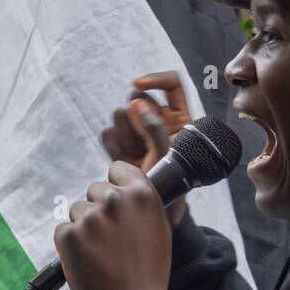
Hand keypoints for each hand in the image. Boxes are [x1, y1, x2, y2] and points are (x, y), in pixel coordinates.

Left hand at [54, 160, 172, 289]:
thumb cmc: (148, 271)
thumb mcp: (158, 229)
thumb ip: (140, 204)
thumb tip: (124, 189)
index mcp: (141, 195)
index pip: (118, 169)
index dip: (116, 184)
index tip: (116, 199)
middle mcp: (115, 201)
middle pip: (94, 190)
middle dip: (98, 209)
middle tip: (110, 238)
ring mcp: (90, 218)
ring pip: (77, 211)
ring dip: (84, 228)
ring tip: (101, 254)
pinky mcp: (69, 236)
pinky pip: (63, 231)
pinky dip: (70, 245)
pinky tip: (87, 261)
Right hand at [101, 71, 191, 226]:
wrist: (155, 210)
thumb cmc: (171, 184)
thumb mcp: (167, 155)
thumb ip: (153, 127)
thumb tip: (136, 103)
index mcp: (181, 118)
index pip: (172, 83)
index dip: (155, 79)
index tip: (137, 85)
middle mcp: (159, 121)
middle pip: (138, 97)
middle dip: (134, 116)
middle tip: (141, 140)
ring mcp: (139, 133)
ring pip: (120, 114)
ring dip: (124, 133)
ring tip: (135, 154)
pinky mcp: (122, 145)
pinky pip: (108, 132)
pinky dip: (113, 144)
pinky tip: (123, 158)